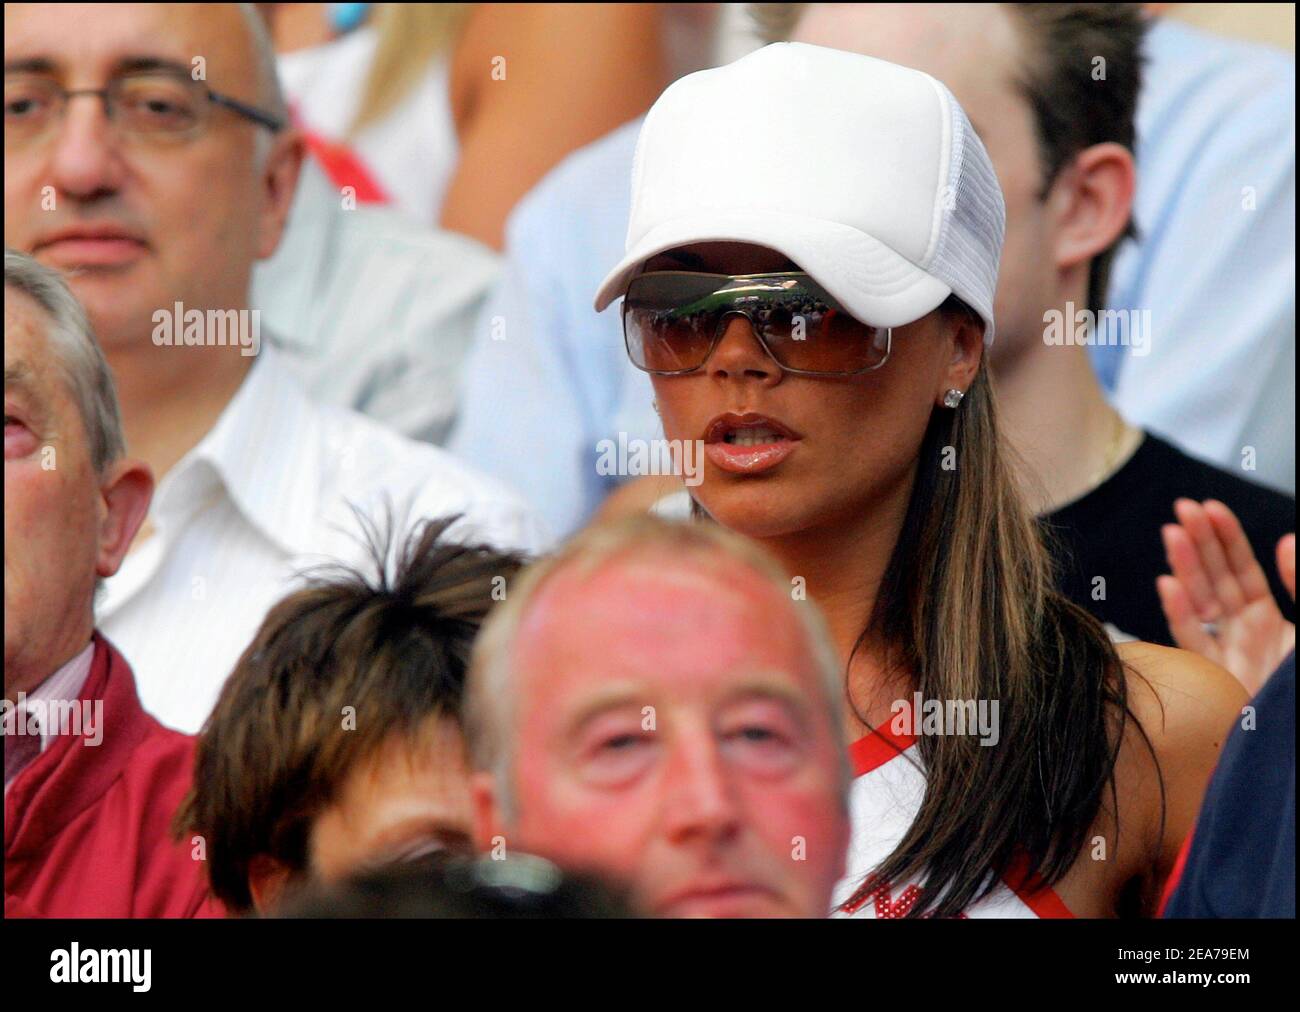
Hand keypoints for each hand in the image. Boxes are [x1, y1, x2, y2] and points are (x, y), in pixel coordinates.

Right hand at [1157, 498, 1294, 695]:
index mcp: (1269, 619)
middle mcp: (1244, 633)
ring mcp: (1227, 655)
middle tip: (1181, 509)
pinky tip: (1169, 585)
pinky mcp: (1216, 680)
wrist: (1298, 745)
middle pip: (1215, 579)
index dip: (1226, 537)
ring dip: (1184, 567)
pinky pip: (1193, 642)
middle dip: (1197, 542)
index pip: (1242, 568)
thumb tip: (1285, 540)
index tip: (1209, 508)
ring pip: (1200, 602)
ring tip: (1172, 534)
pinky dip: (1179, 613)